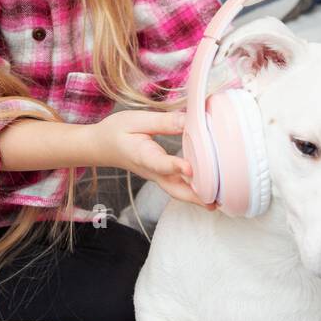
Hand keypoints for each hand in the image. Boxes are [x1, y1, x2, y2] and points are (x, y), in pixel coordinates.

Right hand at [93, 110, 217, 209]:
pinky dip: (194, 191)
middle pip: (175, 190)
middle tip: (216, 200)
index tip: (189, 168)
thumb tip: (190, 120)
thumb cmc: (117, 131)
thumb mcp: (136, 120)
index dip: (175, 166)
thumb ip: (164, 121)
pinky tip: (210, 189)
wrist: (100, 147)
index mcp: (143, 156)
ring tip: (219, 201)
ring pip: (178, 192)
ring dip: (198, 198)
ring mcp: (156, 177)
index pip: (160, 163)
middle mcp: (152, 171)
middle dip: (196, 197)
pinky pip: (178, 187)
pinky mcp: (160, 176)